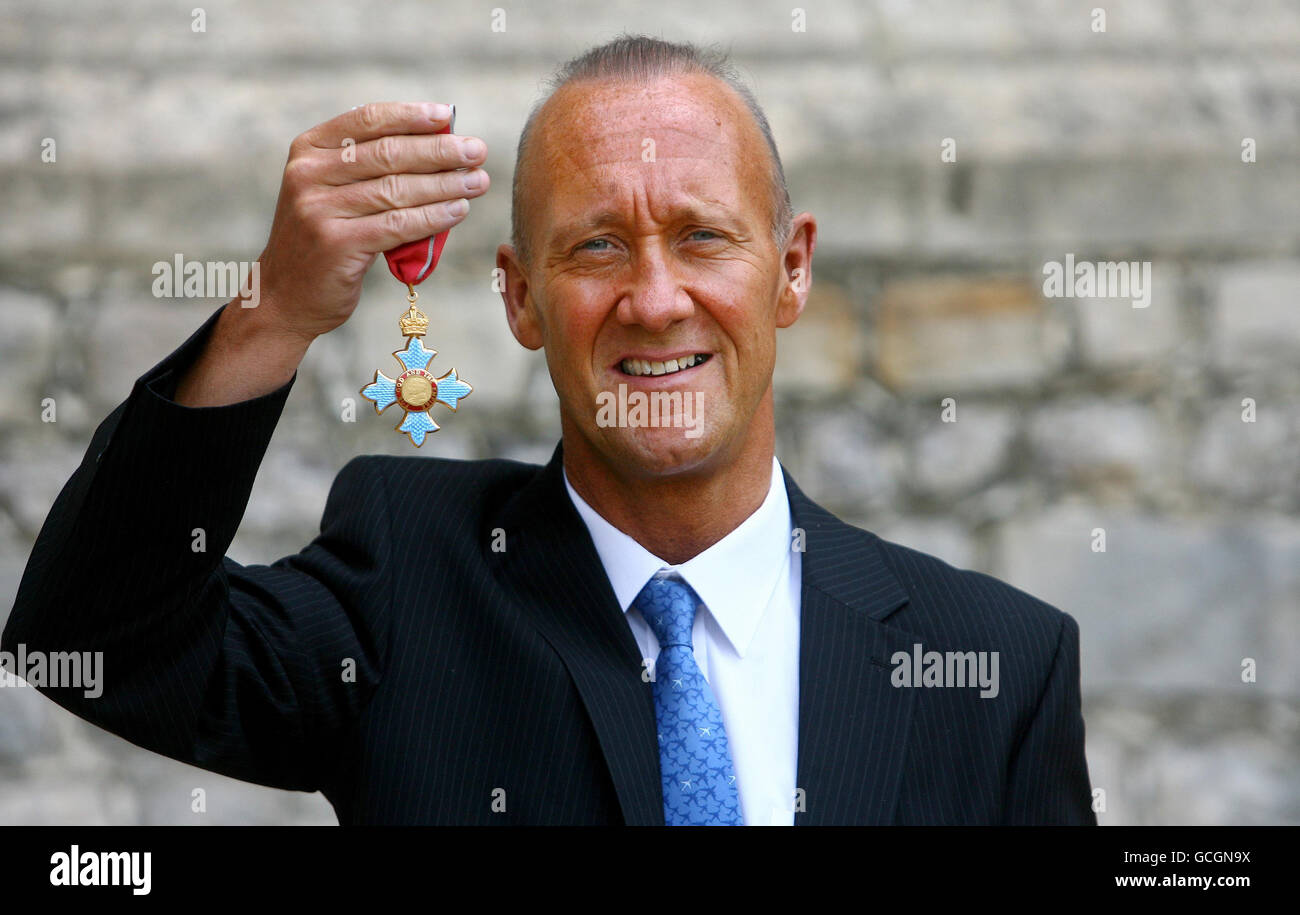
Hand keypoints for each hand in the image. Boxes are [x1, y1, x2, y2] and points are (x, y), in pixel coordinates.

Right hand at [252, 102, 488, 342]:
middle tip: (477, 151)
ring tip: (478, 182)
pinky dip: (434, 217)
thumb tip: (439, 145)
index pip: (367, 120)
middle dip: (440, 150)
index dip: (411, 116)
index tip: (448, 115)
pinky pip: (398, 225)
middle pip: (389, 153)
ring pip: (397, 189)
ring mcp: (319, 209)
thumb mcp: (332, 193)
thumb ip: (369, 169)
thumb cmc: (324, 240)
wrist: (285, 296)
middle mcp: (309, 174)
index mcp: (308, 150)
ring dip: (446, 184)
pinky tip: (458, 210)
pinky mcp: (336, 243)